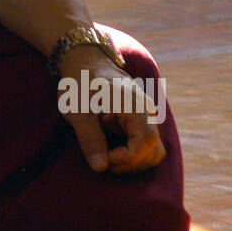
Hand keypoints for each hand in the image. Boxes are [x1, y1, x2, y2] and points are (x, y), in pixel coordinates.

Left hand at [56, 46, 165, 175]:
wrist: (86, 63)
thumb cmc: (80, 83)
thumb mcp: (77, 110)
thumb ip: (89, 138)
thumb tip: (100, 167)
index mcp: (134, 105)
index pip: (145, 142)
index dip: (128, 158)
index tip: (106, 158)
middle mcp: (147, 111)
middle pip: (153, 151)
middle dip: (129, 163)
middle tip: (103, 158)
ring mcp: (148, 116)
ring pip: (154, 151)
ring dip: (133, 161)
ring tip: (108, 154)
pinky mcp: (143, 121)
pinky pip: (148, 146)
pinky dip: (133, 154)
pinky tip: (113, 148)